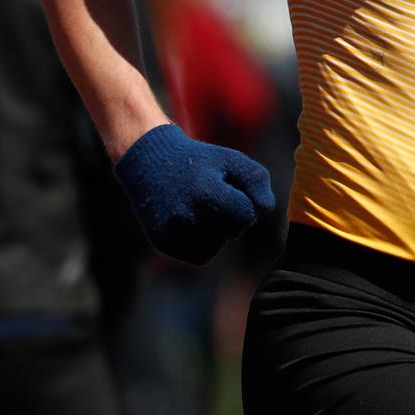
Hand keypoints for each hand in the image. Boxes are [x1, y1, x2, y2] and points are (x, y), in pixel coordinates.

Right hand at [113, 124, 276, 265]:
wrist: (150, 165)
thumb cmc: (200, 162)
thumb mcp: (231, 159)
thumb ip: (257, 180)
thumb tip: (265, 209)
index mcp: (205, 191)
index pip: (247, 214)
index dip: (246, 203)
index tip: (233, 191)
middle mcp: (186, 215)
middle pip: (234, 231)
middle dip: (233, 216)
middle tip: (214, 197)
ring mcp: (172, 232)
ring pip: (218, 244)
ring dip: (217, 229)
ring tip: (199, 206)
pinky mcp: (164, 244)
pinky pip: (201, 254)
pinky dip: (203, 241)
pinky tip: (191, 220)